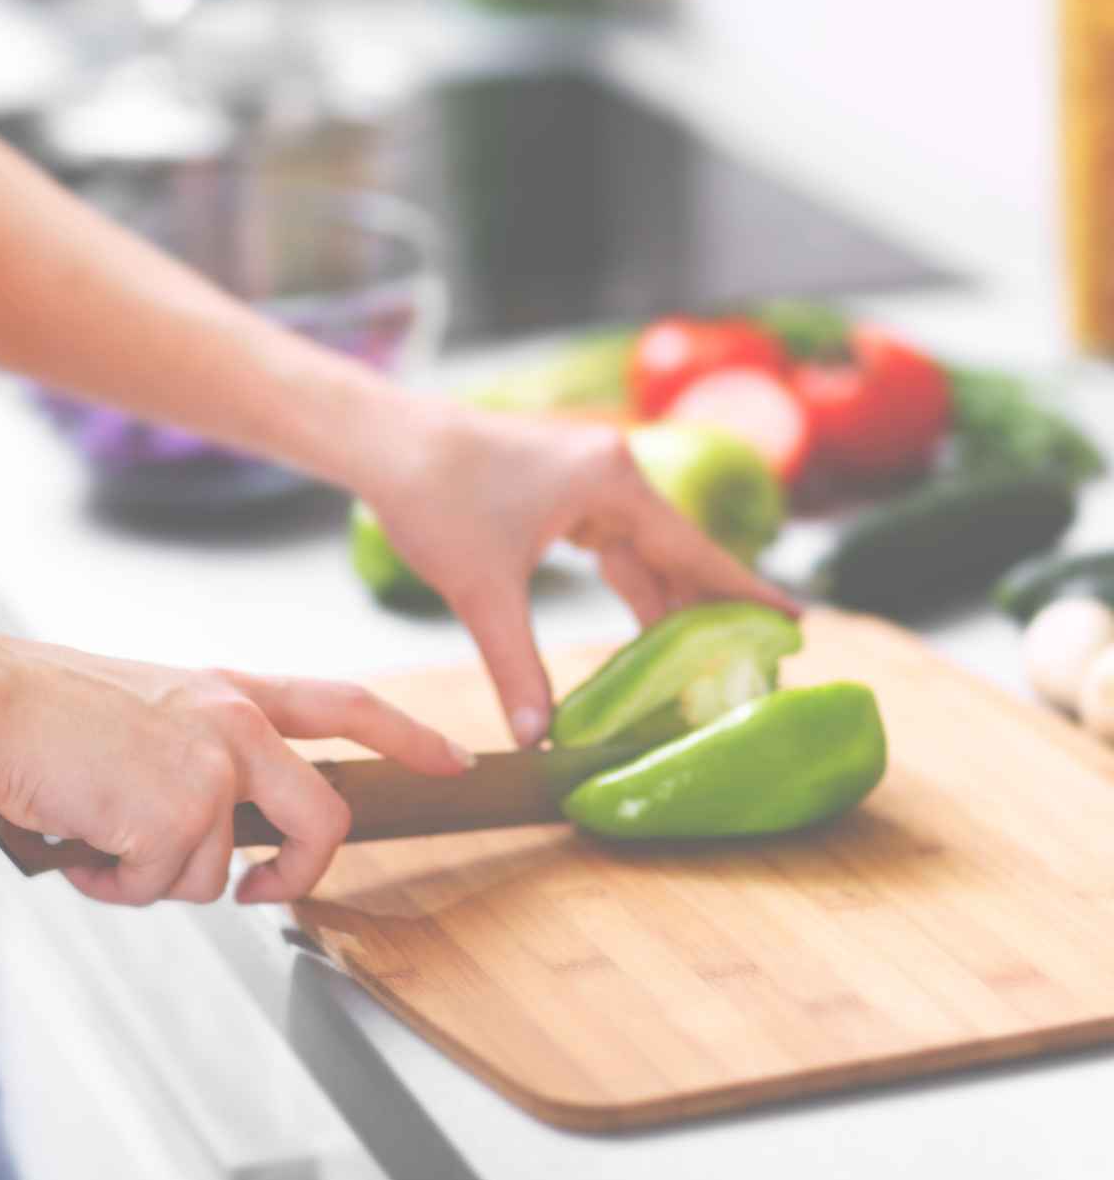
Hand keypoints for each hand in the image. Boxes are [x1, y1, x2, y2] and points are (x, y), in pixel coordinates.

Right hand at [0, 641, 473, 905]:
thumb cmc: (58, 707)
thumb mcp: (159, 707)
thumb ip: (209, 754)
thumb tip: (225, 839)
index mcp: (237, 692)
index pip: (347, 705)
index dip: (407, 735)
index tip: (453, 760)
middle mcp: (239, 724)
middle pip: (325, 818)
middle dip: (298, 875)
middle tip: (261, 894)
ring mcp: (212, 769)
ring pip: (216, 875)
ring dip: (155, 876)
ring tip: (102, 837)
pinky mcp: (177, 814)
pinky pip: (160, 888)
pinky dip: (116, 885)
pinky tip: (84, 847)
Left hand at [362, 401, 799, 747]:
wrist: (383, 440)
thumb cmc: (435, 498)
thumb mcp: (484, 591)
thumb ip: (516, 666)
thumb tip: (536, 738)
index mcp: (612, 483)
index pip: (697, 549)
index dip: (745, 593)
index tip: (797, 622)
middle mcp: (611, 471)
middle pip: (676, 552)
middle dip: (706, 610)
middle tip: (749, 663)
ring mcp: (586, 474)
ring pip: (642, 551)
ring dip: (663, 603)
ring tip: (700, 660)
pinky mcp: (558, 485)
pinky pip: (611, 543)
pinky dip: (627, 583)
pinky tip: (641, 625)